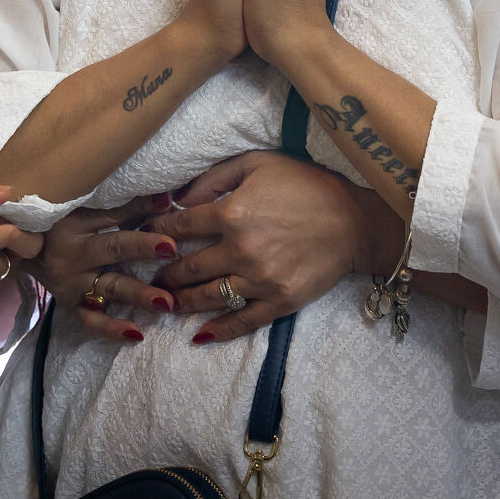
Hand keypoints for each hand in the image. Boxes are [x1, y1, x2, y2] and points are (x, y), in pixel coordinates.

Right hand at [26, 194, 178, 343]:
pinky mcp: (69, 304)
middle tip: (171, 247)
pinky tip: (136, 334)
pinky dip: (111, 329)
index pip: (112, 213)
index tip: (167, 202)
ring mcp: (70, 282)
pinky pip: (90, 321)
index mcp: (73, 220)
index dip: (139, 206)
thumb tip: (164, 197)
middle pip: (112, 248)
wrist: (16, 248)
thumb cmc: (56, 220)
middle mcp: (70, 252)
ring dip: (138, 294)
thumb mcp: (79, 206)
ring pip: (109, 287)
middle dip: (141, 247)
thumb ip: (118, 203)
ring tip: (166, 302)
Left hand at [148, 150, 370, 343]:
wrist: (354, 220)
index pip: (181, 227)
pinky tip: (200, 334)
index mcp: (232, 212)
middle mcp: (241, 249)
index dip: (157, 232)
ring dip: (181, 302)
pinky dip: (218, 330)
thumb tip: (179, 197)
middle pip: (187, 267)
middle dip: (163, 274)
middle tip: (149, 278)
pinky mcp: (280, 300)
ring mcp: (260, 279)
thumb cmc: (305, 185)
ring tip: (166, 303)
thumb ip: (214, 178)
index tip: (145, 238)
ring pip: (208, 296)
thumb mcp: (258, 164)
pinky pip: (242, 320)